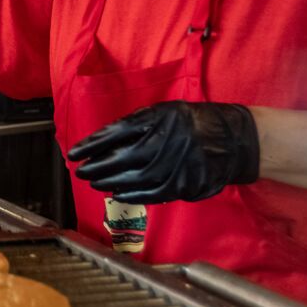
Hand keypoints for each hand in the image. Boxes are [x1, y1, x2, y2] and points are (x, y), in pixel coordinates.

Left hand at [67, 101, 259, 204]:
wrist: (232, 141)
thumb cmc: (194, 122)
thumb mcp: (164, 111)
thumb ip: (137, 123)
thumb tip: (105, 139)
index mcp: (157, 121)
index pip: (115, 134)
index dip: (91, 145)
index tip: (73, 153)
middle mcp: (164, 144)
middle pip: (120, 159)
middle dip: (95, 166)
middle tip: (79, 171)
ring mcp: (174, 167)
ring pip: (133, 179)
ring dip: (109, 182)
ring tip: (94, 182)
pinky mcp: (183, 185)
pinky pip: (151, 193)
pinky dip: (132, 195)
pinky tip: (118, 194)